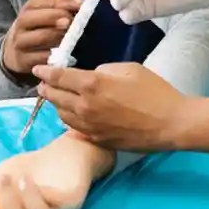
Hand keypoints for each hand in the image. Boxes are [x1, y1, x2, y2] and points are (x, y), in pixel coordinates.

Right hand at [2, 0, 84, 76]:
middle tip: (71, 21)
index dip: (59, 3)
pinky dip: (55, 54)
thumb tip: (82, 0)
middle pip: (33, 17)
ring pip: (39, 36)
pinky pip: (41, 57)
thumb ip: (64, 6)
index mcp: (28, 9)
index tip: (77, 6)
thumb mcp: (48, 14)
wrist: (16, 53)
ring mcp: (20, 43)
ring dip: (58, 35)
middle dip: (55, 16)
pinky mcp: (23, 61)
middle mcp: (20, 24)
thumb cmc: (40, 30)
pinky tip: (65, 52)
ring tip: (71, 36)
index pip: (38, 2)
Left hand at [34, 63, 189, 152]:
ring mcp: (89, 126)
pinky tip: (72, 114)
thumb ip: (104, 70)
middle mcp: (85, 107)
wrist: (170, 123)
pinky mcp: (97, 139)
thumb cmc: (154, 92)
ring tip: (56, 98)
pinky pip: (74, 128)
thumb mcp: (130, 69)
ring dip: (56, 105)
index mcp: (92, 85)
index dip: (46, 72)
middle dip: (46, 89)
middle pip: (55, 97)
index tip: (38, 69)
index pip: (59, 77)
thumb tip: (92, 75)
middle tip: (43, 84)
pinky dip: (69, 119)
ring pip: (62, 115)